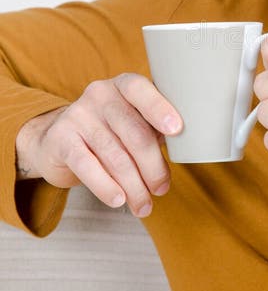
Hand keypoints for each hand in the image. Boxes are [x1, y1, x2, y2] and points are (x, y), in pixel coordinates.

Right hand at [15, 74, 181, 217]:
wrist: (60, 139)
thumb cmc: (112, 131)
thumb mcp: (135, 121)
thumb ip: (156, 130)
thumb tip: (184, 152)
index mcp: (124, 85)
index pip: (140, 90)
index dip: (159, 109)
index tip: (176, 131)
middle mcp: (100, 94)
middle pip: (135, 133)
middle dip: (153, 167)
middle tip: (161, 189)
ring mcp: (78, 114)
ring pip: (115, 156)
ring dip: (134, 186)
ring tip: (143, 206)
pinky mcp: (61, 139)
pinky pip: (87, 166)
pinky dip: (105, 186)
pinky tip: (118, 199)